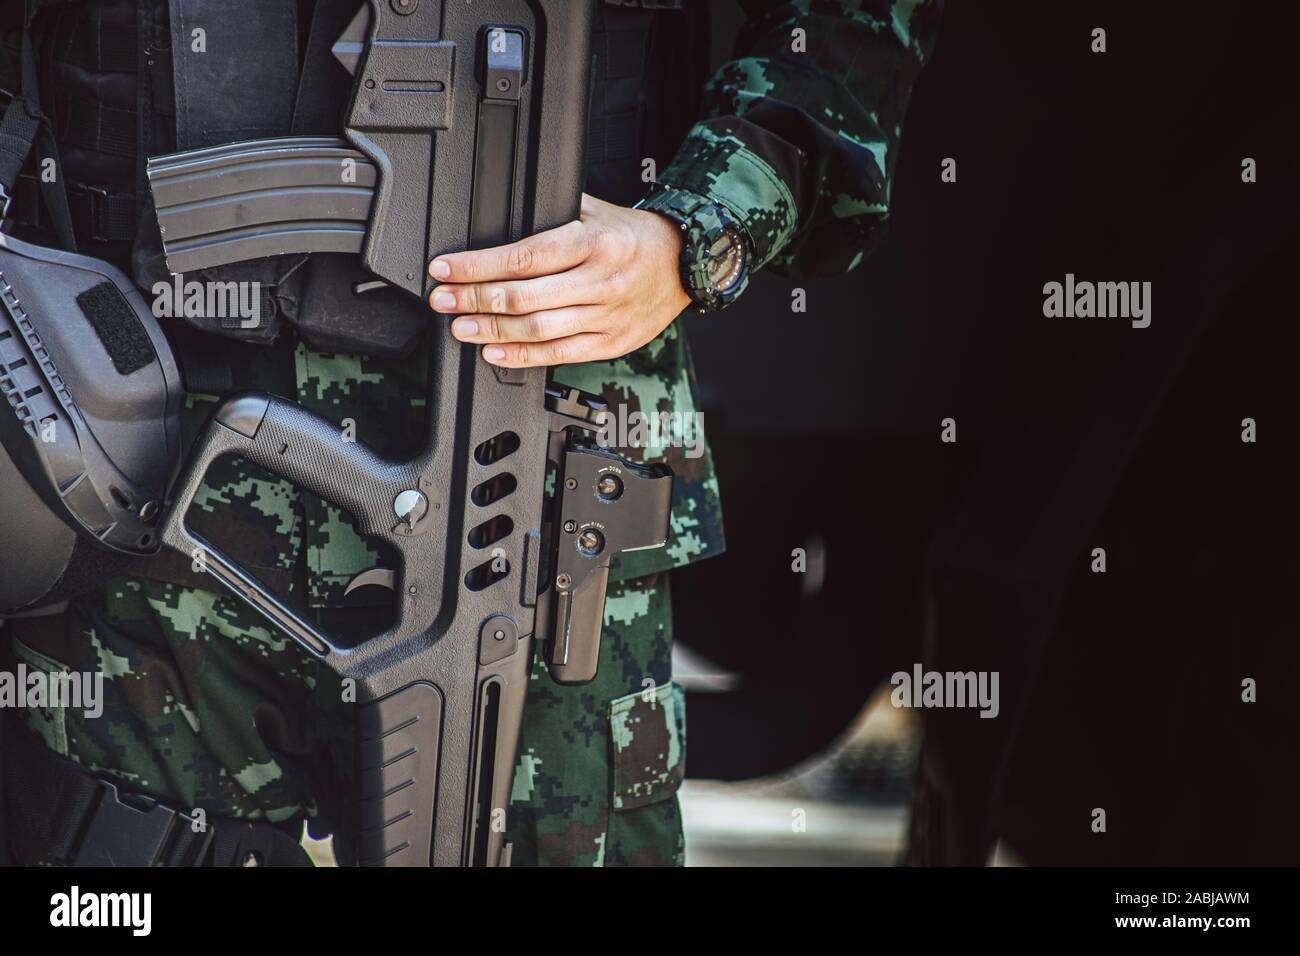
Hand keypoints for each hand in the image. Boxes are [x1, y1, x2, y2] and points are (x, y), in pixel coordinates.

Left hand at [427, 193, 690, 367]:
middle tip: (443, 299)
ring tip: (460, 326)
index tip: (447, 269)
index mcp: (593, 242)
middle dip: (475, 299)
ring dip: (492, 330)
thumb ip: (551, 216)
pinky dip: (523, 356)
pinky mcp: (611, 343)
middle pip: (524, 296)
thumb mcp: (594, 210)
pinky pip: (560, 354)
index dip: (478, 266)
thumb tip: (495, 222)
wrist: (684, 263)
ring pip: (538, 330)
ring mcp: (607, 316)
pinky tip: (494, 352)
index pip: (523, 257)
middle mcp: (601, 281)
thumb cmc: (634, 236)